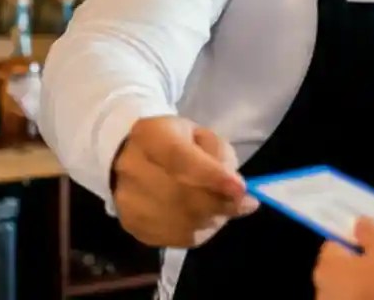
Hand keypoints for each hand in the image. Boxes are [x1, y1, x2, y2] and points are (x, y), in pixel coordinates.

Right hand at [111, 116, 258, 247]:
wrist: (131, 157)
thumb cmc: (174, 142)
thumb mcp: (201, 135)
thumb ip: (220, 156)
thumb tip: (237, 189)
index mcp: (150, 137)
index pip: (180, 159)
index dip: (213, 176)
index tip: (241, 188)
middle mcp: (131, 169)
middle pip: (183, 196)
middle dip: (221, 203)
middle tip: (245, 203)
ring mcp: (129, 201)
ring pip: (182, 222)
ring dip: (213, 219)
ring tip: (224, 209)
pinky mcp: (132, 225)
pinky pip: (176, 238)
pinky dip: (200, 232)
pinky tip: (206, 219)